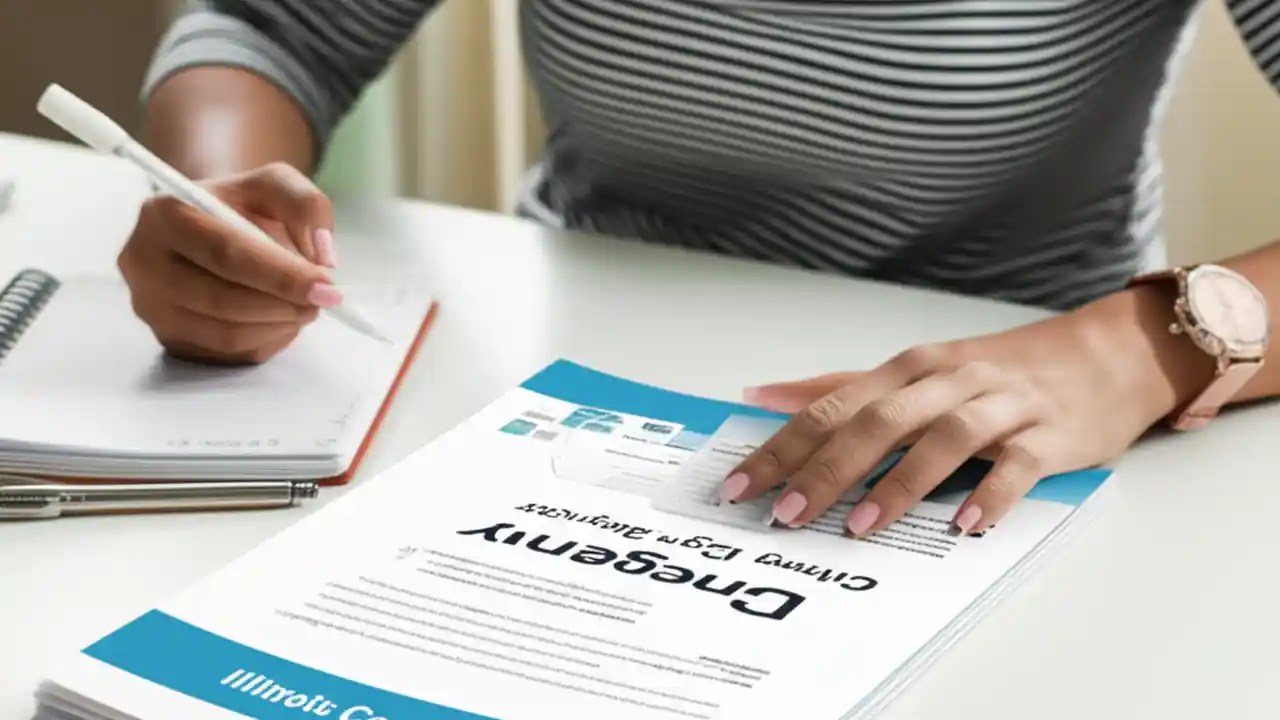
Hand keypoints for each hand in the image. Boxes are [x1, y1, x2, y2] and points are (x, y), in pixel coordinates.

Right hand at [118, 163, 340, 363]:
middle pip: (223, 300)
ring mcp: (150, 306)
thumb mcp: (274, 184)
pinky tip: (278, 318)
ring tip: (303, 306)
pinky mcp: (167, 337)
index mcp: (165, 214)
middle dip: (284, 305)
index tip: (327, 287)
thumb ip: (304, 205)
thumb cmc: (240, 205)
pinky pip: (226, 353)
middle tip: (323, 300)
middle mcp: (144, 262)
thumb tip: (322, 255)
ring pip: (226, 334)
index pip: (226, 253)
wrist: (205, 226)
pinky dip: (265, 340)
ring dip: (278, 325)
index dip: (281, 275)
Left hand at [721, 291, 1209, 536]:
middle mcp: (949, 382)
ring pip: (945, 438)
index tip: (741, 484)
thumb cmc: (996, 371)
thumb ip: (840, 386)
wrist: (1104, 355)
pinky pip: (1020, 465)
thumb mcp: (912, 372)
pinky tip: (966, 526)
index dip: (783, 446)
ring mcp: (1002, 406)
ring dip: (900, 483)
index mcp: (909, 370)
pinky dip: (992, 493)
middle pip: (879, 421)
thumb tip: (763, 394)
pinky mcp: (1051, 435)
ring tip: (859, 526)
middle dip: (827, 467)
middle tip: (786, 512)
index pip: (833, 407)